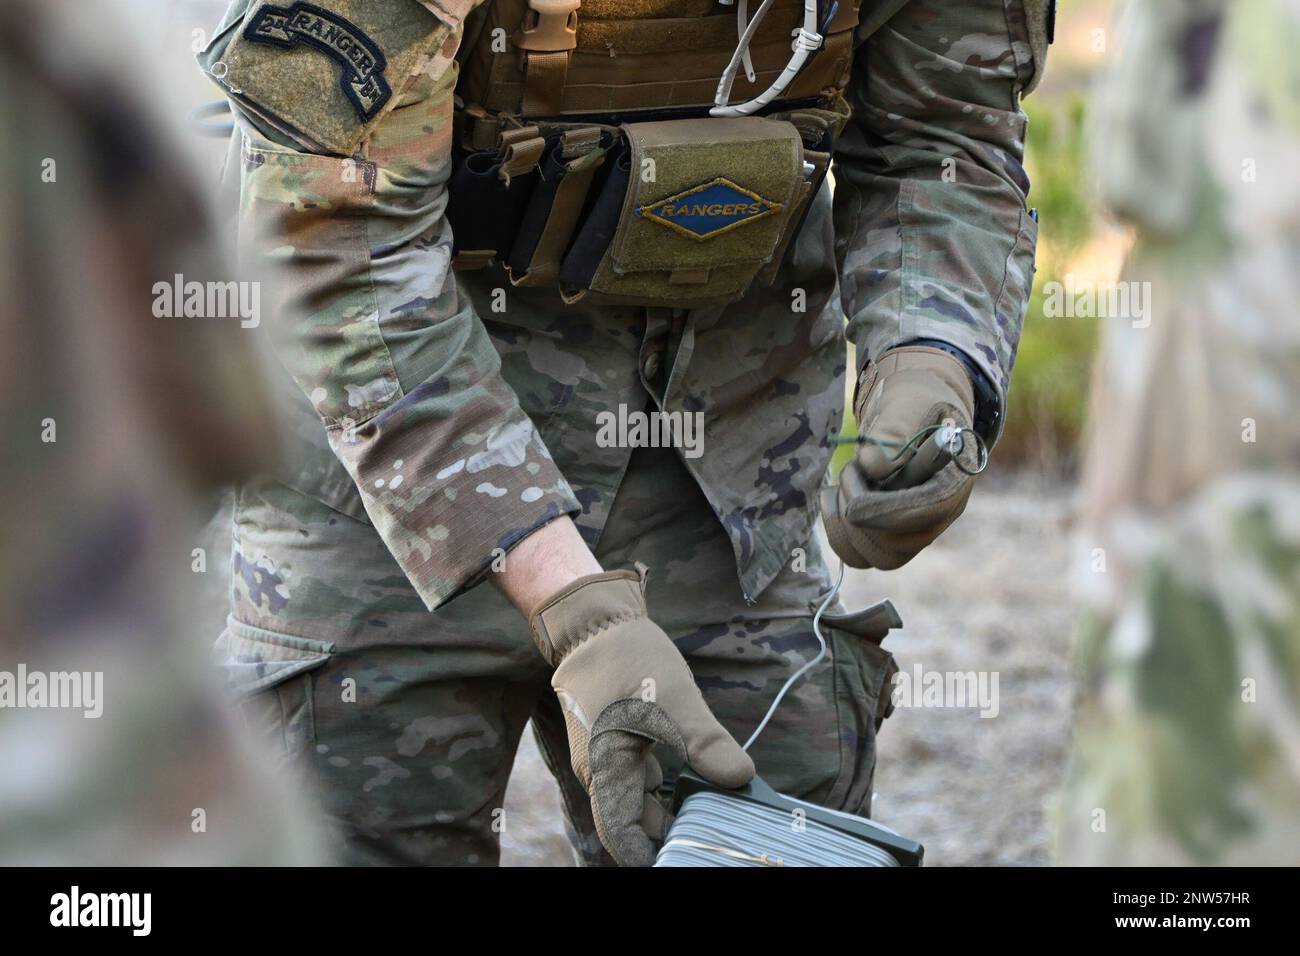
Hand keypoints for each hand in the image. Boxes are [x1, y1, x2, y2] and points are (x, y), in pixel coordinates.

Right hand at [528, 567, 753, 865]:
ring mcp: (611, 756)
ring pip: (644, 799)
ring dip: (674, 809)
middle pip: (638, 822)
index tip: (684, 860)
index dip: (650, 856)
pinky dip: (670, 785)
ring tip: (717, 813)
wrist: (595, 620)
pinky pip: (645, 776)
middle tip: (715, 835)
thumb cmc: (627, 659)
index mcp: (608, 772)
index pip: (623, 837)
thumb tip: (740, 779)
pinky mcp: (621, 740)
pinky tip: (702, 779)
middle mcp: (604, 772)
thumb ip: (706, 744)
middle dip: (672, 834)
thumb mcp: (674, 700)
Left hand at [822, 346, 977, 569]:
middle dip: (859, 510)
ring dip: (845, 523)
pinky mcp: (892, 538)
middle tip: (853, 469)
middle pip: (894, 545)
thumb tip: (873, 466)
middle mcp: (939, 516)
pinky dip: (839, 531)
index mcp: (952, 482)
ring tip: (846, 481)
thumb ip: (895, 427)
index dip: (882, 506)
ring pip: (874, 557)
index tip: (856, 480)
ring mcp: (916, 532)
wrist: (913, 414)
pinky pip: (861, 556)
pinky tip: (836, 497)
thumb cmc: (913, 405)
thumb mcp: (908, 402)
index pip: (923, 513)